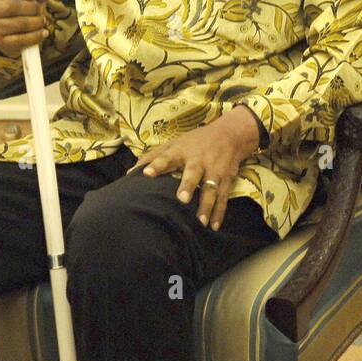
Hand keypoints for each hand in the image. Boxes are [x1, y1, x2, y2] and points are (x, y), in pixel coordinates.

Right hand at [0, 0, 54, 57]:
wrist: (14, 29)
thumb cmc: (24, 3)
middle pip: (12, 6)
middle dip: (33, 8)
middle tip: (40, 9)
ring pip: (20, 23)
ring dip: (37, 22)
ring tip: (41, 20)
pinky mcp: (1, 40)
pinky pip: (22, 39)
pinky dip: (37, 35)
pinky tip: (43, 32)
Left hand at [126, 107, 260, 230]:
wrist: (231, 134)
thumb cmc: (196, 141)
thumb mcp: (174, 143)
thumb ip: (153, 157)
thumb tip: (130, 172)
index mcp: (182, 151)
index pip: (167, 157)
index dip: (157, 165)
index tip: (147, 174)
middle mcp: (198, 161)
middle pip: (193, 174)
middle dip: (188, 186)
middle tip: (182, 199)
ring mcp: (214, 171)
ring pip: (211, 189)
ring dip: (206, 206)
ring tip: (200, 222)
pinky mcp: (226, 180)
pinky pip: (222, 198)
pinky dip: (219, 213)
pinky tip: (214, 226)